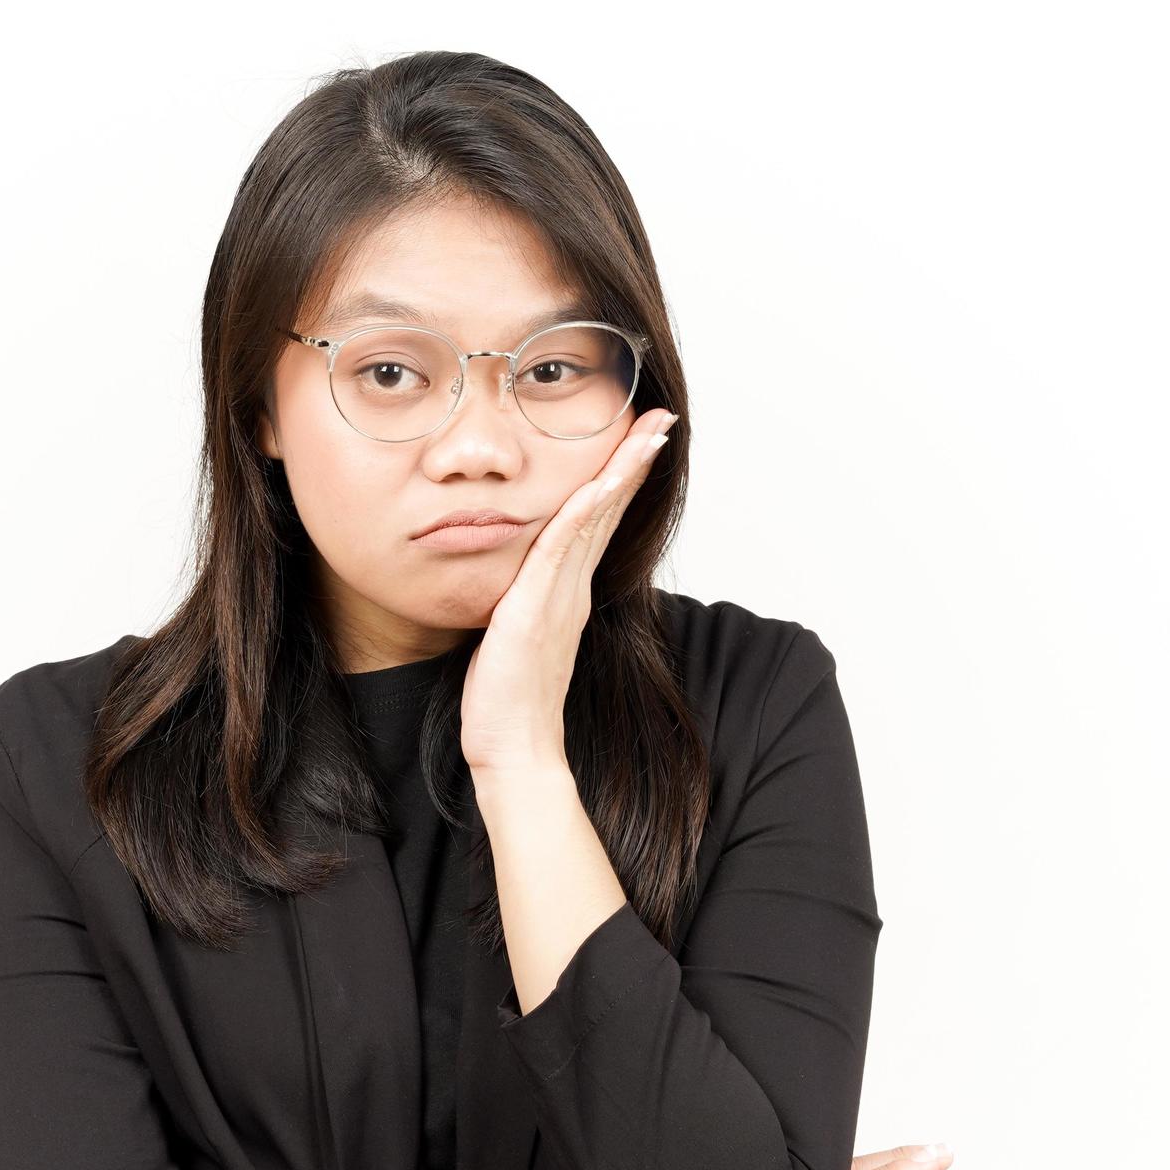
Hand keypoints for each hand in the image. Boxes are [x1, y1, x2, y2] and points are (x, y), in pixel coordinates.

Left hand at [457, 407, 679, 776]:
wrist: (514, 750)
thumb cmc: (509, 702)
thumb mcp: (517, 634)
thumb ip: (525, 600)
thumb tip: (519, 578)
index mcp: (568, 592)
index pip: (598, 520)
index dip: (620, 476)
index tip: (641, 437)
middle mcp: (573, 589)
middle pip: (608, 510)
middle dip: (634, 461)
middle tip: (660, 419)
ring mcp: (560, 599)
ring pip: (593, 522)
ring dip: (621, 475)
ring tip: (646, 435)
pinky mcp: (535, 613)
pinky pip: (560, 554)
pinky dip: (581, 517)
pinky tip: (597, 487)